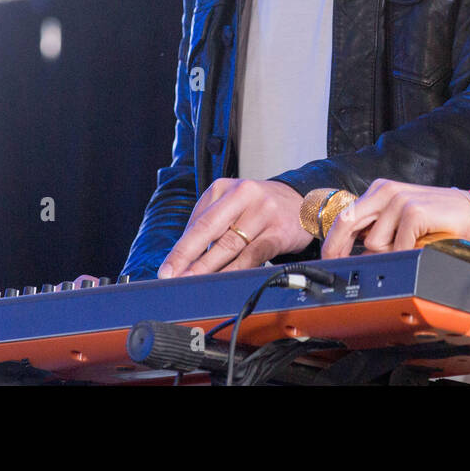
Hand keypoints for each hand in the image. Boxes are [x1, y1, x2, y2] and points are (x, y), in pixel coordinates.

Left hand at [157, 179, 311, 277]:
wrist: (303, 202)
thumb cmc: (260, 207)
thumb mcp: (233, 204)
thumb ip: (210, 225)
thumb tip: (184, 259)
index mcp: (224, 187)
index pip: (198, 221)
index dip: (180, 248)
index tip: (167, 269)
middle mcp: (243, 195)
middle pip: (210, 229)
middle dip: (188, 257)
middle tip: (173, 277)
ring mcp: (263, 212)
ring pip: (230, 245)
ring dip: (208, 268)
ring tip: (193, 283)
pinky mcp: (278, 231)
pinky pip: (253, 255)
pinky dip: (236, 270)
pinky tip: (224, 282)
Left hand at [320, 179, 469, 258]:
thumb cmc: (437, 217)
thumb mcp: (401, 217)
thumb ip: (378, 228)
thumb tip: (356, 252)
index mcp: (379, 191)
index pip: (345, 215)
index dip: (333, 240)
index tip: (327, 259)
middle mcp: (385, 191)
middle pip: (347, 223)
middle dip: (339, 249)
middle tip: (337, 266)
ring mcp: (399, 200)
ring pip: (374, 243)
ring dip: (389, 253)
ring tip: (409, 245)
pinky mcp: (413, 212)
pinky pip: (398, 247)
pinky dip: (406, 254)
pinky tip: (420, 245)